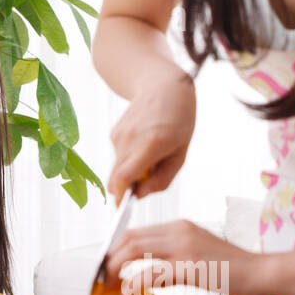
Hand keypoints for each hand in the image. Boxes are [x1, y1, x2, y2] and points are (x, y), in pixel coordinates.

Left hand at [104, 218, 269, 294]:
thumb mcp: (198, 256)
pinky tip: (129, 292)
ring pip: (135, 250)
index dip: (114, 249)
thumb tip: (146, 274)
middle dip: (109, 258)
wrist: (264, 272)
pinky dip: (135, 281)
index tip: (105, 267)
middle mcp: (179, 231)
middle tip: (100, 278)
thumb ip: (172, 260)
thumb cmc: (234, 269)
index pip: (135, 232)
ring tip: (108, 285)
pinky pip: (153, 271)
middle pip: (129, 238)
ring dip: (115, 268)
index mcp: (179, 227)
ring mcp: (184, 246)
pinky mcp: (191, 266)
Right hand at [108, 69, 194, 202]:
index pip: (123, 178)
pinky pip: (118, 156)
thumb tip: (140, 195)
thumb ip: (162, 178)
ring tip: (152, 154)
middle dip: (126, 188)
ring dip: (130, 171)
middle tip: (146, 183)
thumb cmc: (179, 121)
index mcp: (151, 144)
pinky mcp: (114, 132)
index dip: (120, 197)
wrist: (163, 86)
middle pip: (116, 177)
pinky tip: (144, 142)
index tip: (122, 208)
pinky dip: (129, 158)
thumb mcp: (181, 153)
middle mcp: (130, 139)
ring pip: (118, 167)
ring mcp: (119, 134)